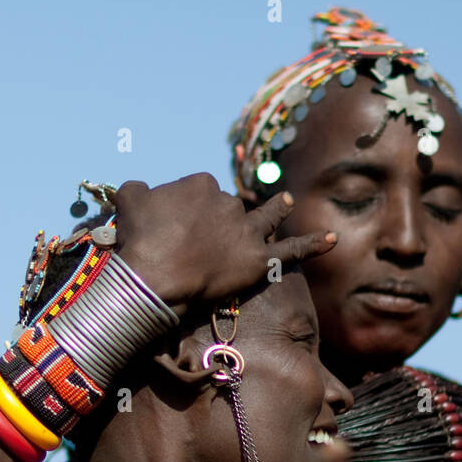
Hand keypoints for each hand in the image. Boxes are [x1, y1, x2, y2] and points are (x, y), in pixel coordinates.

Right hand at [112, 174, 335, 316]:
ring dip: (276, 210)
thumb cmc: (138, 241)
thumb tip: (143, 190)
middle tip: (207, 242)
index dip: (192, 212)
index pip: (202, 194)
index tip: (180, 228)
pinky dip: (312, 245)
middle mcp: (229, 203)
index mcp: (202, 184)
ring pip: (265, 217)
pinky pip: (291, 251)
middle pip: (230, 209)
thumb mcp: (129, 202)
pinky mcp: (258, 260)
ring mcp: (246, 232)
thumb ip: (138, 190)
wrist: (154, 277)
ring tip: (285, 203)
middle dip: (223, 220)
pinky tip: (332, 239)